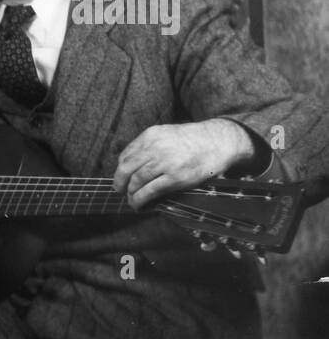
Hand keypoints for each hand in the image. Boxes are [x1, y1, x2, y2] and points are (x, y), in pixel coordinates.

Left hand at [113, 120, 255, 209]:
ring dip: (130, 194)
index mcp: (151, 136)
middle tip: (120, 191)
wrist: (219, 141)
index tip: (121, 177)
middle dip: (119, 183)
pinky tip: (139, 204)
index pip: (126, 155)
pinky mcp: (176, 177)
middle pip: (126, 169)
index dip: (120, 169)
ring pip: (136, 181)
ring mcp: (165, 163)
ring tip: (131, 200)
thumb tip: (130, 164)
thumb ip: (149, 146)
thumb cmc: (193, 140)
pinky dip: (140, 200)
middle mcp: (155, 148)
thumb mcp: (166, 134)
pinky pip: (150, 191)